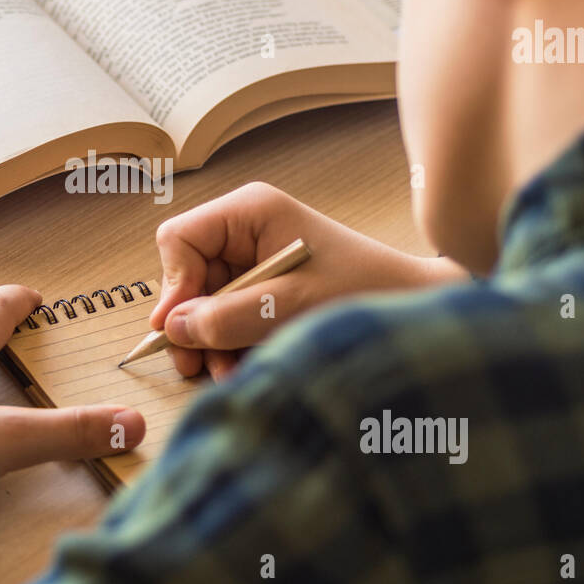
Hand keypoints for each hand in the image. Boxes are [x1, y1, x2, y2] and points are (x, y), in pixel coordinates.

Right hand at [150, 182, 466, 378]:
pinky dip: (229, 342)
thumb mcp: (289, 306)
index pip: (179, 239)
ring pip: (202, 301)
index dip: (173, 285)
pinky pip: (225, 314)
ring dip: (210, 341)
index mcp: (250, 211)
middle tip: (197, 366)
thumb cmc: (362, 291)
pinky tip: (242, 364)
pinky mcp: (261, 285)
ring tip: (228, 372)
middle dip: (192, 323)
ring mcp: (252, 258)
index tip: (178, 330)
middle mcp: (244, 229)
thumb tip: (173, 327)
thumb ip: (228, 316)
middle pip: (186, 274)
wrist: (411, 305)